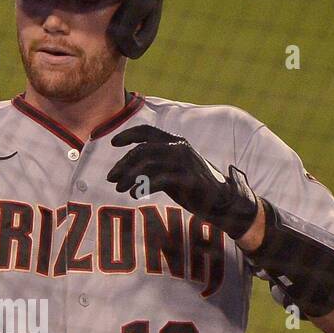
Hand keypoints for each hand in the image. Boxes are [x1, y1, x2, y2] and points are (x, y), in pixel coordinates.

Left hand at [108, 125, 260, 239]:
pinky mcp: (188, 179)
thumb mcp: (171, 171)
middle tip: (111, 178)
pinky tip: (134, 194)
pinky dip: (143, 186)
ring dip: (129, 177)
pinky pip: (159, 179)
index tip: (112, 143)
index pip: (147, 132)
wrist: (222, 201)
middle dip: (123, 164)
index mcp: (176, 142)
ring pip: (147, 164)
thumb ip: (154, 166)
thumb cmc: (193, 186)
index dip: (128, 135)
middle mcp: (179, 148)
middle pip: (142, 150)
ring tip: (119, 188)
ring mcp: (185, 162)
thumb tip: (127, 170)